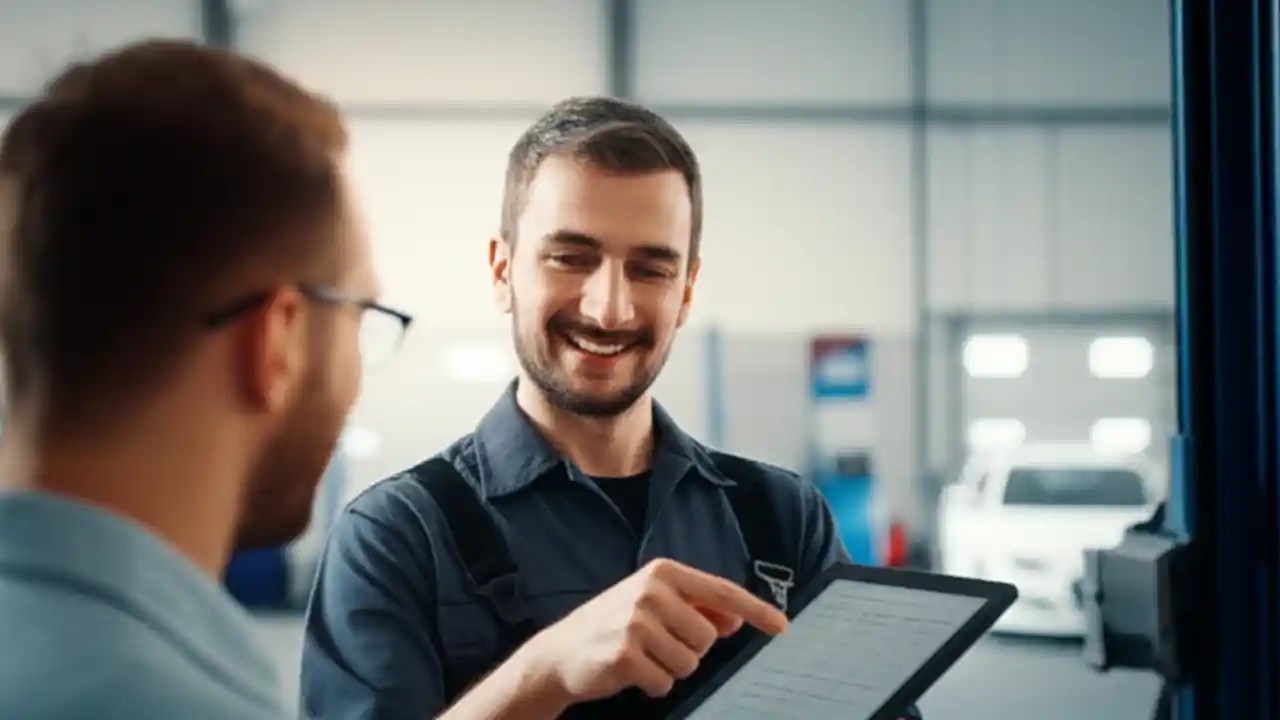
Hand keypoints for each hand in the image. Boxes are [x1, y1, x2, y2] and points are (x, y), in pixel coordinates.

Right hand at [515, 558, 787, 703]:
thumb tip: (733, 620)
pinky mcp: (624, 655)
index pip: (721, 591)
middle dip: (688, 649)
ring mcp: (636, 623)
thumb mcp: (653, 605)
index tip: (782, 626)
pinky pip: (665, 682)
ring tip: (641, 657)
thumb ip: (695, 608)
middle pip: (707, 637)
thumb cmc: (613, 626)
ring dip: (670, 669)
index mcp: (662, 573)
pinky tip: (629, 672)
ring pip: (690, 663)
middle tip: (655, 644)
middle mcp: (650, 592)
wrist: (560, 652)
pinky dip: (653, 685)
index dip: (756, 610)